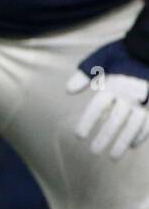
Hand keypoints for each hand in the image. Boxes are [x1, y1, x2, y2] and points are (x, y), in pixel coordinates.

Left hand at [65, 39, 148, 159]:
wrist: (144, 52)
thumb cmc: (119, 56)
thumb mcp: (99, 60)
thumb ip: (83, 75)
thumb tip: (68, 90)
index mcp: (112, 85)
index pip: (98, 107)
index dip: (88, 122)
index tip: (79, 136)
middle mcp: (127, 95)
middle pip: (115, 119)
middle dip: (105, 137)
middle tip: (93, 152)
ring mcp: (141, 102)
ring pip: (133, 125)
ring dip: (123, 142)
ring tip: (112, 156)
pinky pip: (147, 123)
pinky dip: (142, 135)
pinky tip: (133, 146)